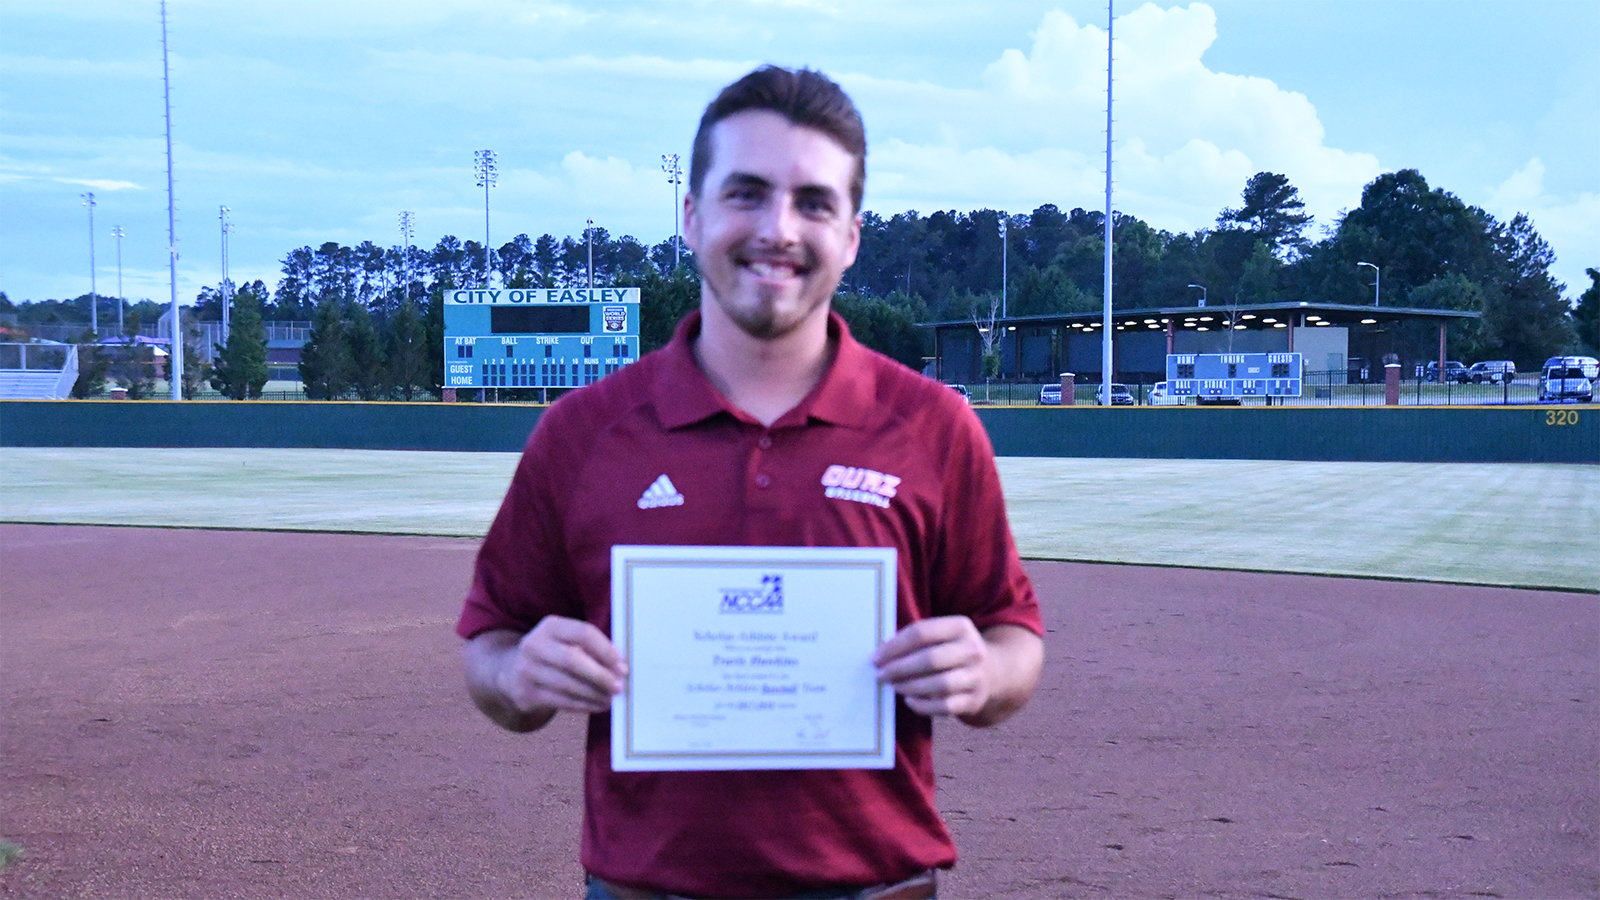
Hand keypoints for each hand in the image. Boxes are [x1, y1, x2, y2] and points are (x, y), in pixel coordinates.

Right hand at [497, 616, 627, 714]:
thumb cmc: (553, 654)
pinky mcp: (526, 693)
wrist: (511, 671)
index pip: (583, 634)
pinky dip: (583, 705)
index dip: (606, 651)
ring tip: (610, 698)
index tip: (622, 666)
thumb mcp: (564, 640)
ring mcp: (527, 670)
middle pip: (573, 660)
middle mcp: (535, 645)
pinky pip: (560, 701)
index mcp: (551, 626)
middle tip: (619, 686)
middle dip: (600, 675)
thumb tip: (619, 668)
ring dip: (593, 694)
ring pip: (567, 685)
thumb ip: (589, 648)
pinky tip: (597, 705)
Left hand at [871, 616, 990, 718]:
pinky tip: (909, 700)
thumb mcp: (944, 635)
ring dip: (910, 686)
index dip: (895, 647)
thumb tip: (882, 653)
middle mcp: (972, 650)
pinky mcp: (974, 700)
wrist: (994, 672)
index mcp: (960, 627)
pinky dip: (923, 705)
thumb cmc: (954, 651)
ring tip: (894, 686)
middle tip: (881, 675)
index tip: (876, 658)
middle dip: (899, 668)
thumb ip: (917, 639)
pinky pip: (945, 706)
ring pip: (938, 684)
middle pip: (930, 659)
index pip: (921, 633)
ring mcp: (976, 677)